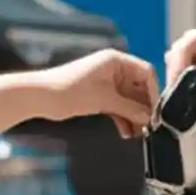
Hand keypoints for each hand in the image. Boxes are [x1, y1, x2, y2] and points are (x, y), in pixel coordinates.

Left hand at [39, 49, 158, 136]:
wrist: (40, 97)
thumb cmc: (69, 90)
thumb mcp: (105, 100)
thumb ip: (130, 108)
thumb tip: (149, 117)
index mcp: (116, 61)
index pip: (146, 73)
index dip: (153, 92)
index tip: (155, 111)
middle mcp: (114, 70)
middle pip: (138, 88)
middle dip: (143, 108)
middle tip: (148, 126)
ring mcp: (107, 83)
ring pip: (129, 100)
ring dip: (133, 116)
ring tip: (137, 133)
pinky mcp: (99, 96)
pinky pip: (118, 107)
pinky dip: (122, 118)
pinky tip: (126, 132)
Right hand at [164, 23, 195, 104]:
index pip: (187, 44)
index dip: (180, 60)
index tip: (178, 78)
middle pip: (176, 55)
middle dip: (174, 72)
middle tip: (177, 91)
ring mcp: (194, 61)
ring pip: (175, 70)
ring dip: (175, 83)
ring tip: (180, 97)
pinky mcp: (194, 78)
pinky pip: (181, 85)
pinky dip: (180, 93)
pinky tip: (183, 102)